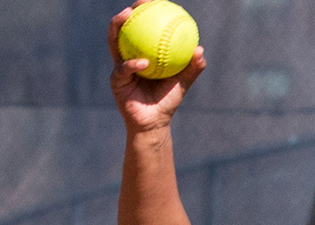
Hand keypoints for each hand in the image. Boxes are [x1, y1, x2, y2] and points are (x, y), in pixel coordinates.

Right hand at [109, 2, 206, 133]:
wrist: (154, 122)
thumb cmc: (168, 100)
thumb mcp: (183, 82)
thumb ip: (192, 67)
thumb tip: (200, 49)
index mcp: (141, 53)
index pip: (141, 29)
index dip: (144, 14)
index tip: (153, 2)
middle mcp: (127, 56)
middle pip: (122, 29)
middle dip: (126, 13)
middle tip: (136, 5)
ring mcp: (119, 67)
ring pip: (114, 43)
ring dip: (118, 27)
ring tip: (127, 17)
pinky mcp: (116, 80)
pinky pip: (123, 69)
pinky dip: (133, 64)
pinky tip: (143, 62)